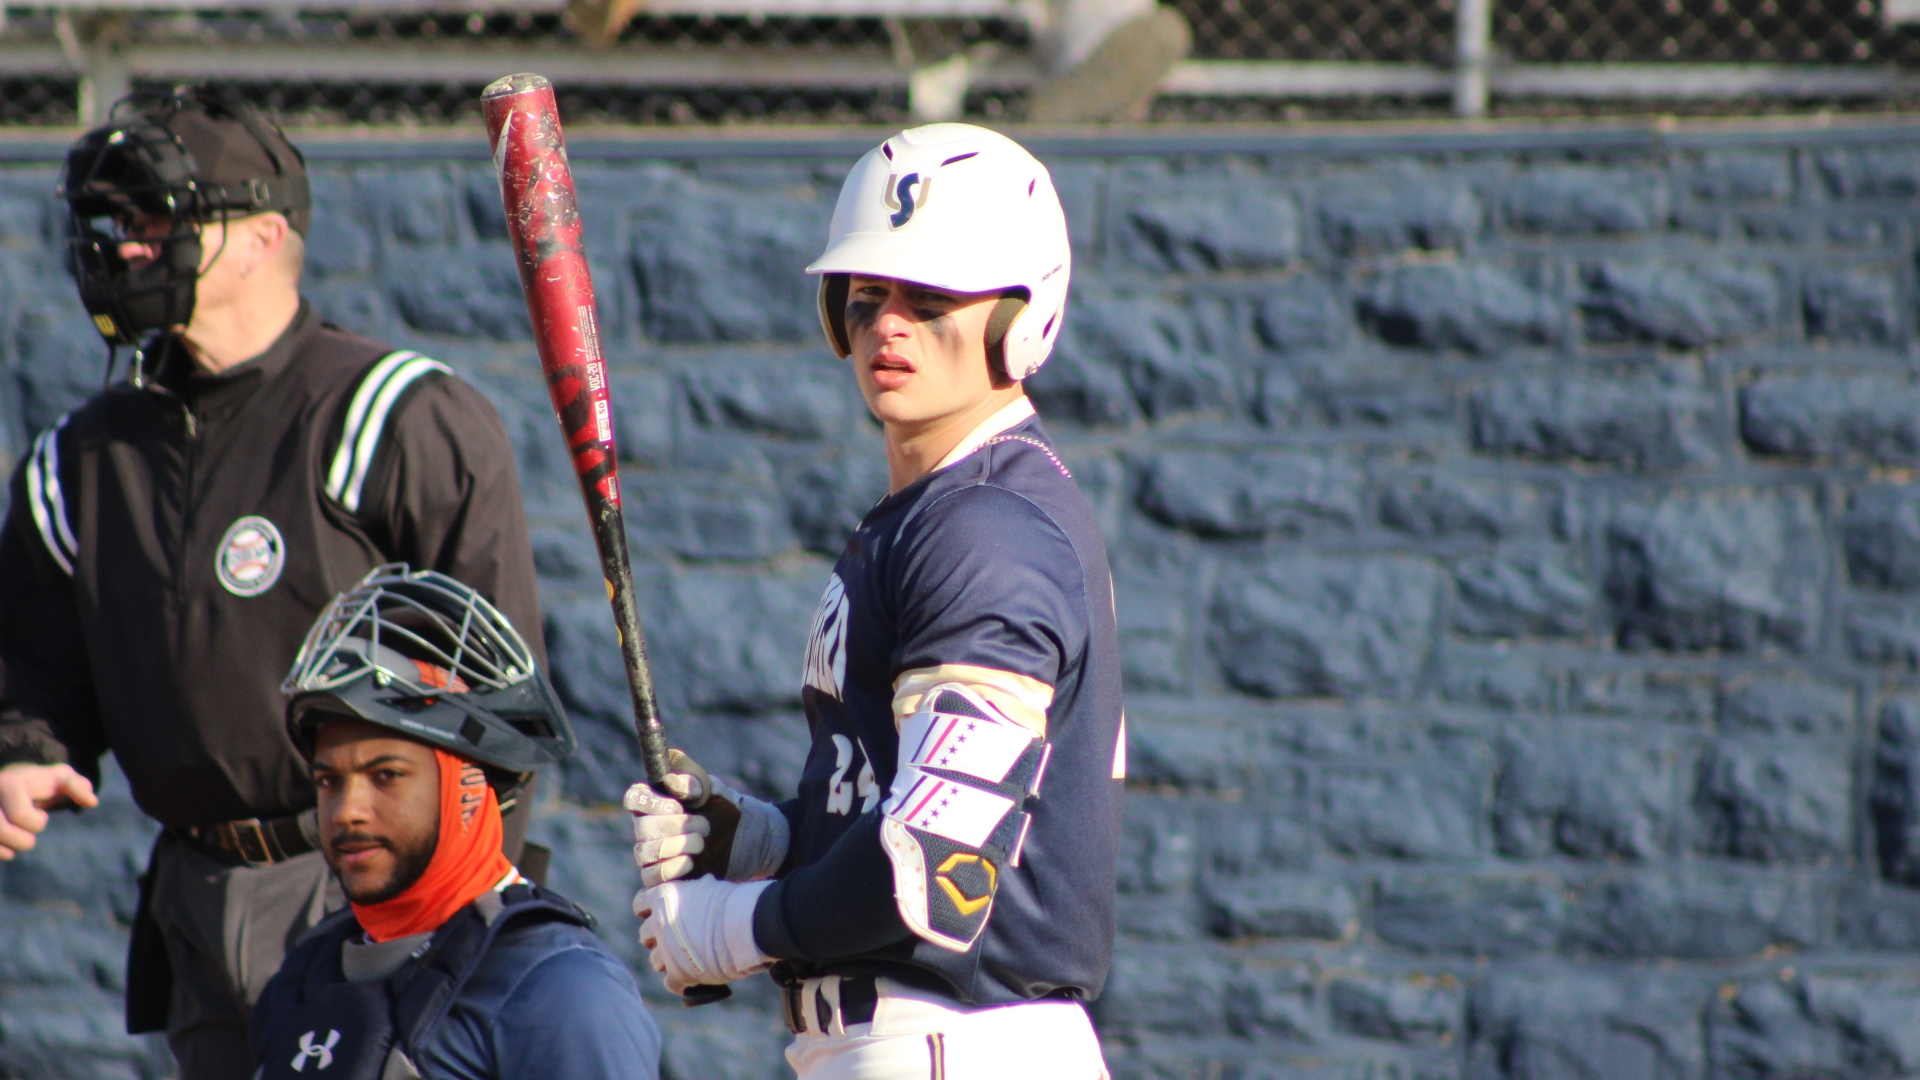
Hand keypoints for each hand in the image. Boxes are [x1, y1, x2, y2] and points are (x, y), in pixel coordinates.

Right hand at [0, 762, 97, 859]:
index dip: (36, 823)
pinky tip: (6, 850)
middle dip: (22, 841)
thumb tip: (92, 802)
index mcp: (8, 783)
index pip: (20, 816)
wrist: (12, 779)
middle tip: (30, 837)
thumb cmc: (41, 781)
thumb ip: (77, 786)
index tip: (41, 816)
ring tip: (16, 843)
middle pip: (1, 831)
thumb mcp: (61, 776)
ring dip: (7, 849)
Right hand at [624, 749, 786, 885]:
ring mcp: (654, 856)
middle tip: (704, 825)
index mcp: (657, 803)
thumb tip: (671, 782)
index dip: (650, 803)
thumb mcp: (716, 791)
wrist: (750, 843)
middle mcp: (649, 829)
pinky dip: (673, 867)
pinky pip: (652, 876)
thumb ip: (694, 783)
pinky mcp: (663, 879)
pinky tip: (694, 861)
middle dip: (674, 826)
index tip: (677, 805)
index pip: (633, 798)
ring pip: (644, 853)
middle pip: (641, 829)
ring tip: (702, 843)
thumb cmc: (727, 811)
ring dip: (676, 846)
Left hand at [632, 876, 773, 995]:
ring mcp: (666, 950)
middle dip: (658, 938)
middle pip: (645, 935)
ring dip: (668, 961)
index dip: (649, 911)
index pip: (640, 904)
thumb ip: (695, 891)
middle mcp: (659, 924)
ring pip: (655, 961)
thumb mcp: (709, 887)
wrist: (746, 926)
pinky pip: (670, 983)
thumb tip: (701, 888)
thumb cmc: (733, 902)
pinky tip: (693, 978)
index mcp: (664, 898)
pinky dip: (680, 982)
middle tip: (675, 941)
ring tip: (687, 960)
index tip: (660, 915)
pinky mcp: (678, 974)